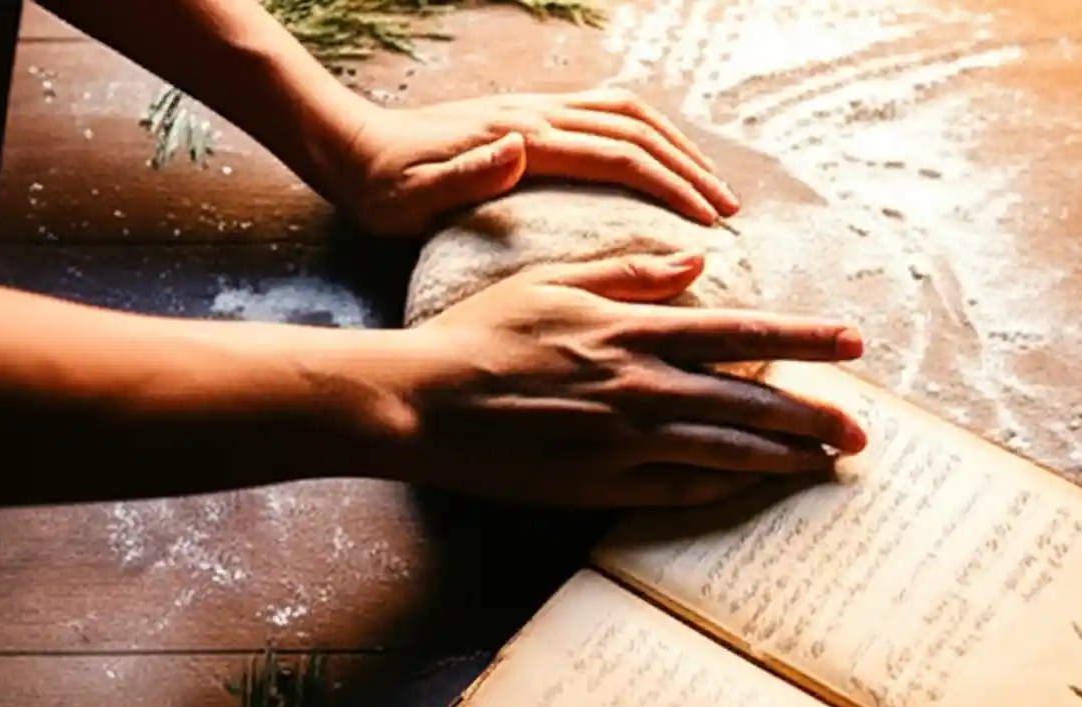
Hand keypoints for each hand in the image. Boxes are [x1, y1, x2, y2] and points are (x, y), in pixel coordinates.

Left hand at [339, 88, 740, 236]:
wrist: (353, 150)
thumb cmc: (382, 189)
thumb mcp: (409, 198)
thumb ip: (464, 176)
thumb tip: (521, 145)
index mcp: (521, 140)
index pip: (617, 156)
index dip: (670, 186)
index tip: (708, 223)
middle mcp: (536, 114)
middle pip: (636, 129)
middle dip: (689, 168)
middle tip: (729, 211)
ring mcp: (535, 108)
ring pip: (627, 112)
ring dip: (676, 144)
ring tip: (710, 184)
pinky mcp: (530, 114)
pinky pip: (605, 111)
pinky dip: (646, 131)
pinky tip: (660, 157)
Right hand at [388, 251, 866, 506]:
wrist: (425, 403)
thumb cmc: (483, 333)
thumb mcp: (553, 280)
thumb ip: (629, 269)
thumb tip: (697, 260)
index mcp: (632, 329)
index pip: (740, 331)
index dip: (803, 337)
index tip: (852, 342)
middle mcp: (640, 385)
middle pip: (749, 399)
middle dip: (814, 415)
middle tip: (863, 431)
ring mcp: (624, 439)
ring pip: (726, 448)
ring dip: (785, 456)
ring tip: (828, 462)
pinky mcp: (602, 483)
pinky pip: (679, 486)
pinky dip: (724, 485)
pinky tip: (754, 485)